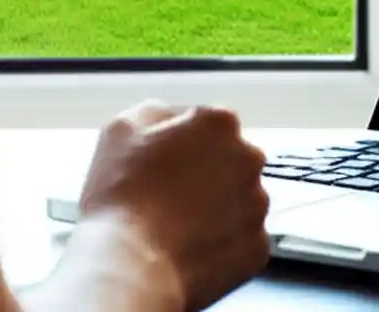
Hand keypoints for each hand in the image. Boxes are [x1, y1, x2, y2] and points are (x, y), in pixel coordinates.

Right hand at [78, 101, 270, 309]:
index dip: (179, 145)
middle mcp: (249, 159)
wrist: (130, 266)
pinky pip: (241, 241)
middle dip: (204, 175)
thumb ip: (155, 112)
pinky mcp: (258, 247)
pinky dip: (220, 245)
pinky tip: (189, 249)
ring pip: (238, 202)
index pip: (206, 125)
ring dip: (215, 210)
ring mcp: (257, 205)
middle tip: (166, 197)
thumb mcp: (120, 129)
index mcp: (219, 124)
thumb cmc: (121, 199)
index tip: (161, 163)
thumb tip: (170, 117)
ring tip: (175, 227)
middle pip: (228, 162)